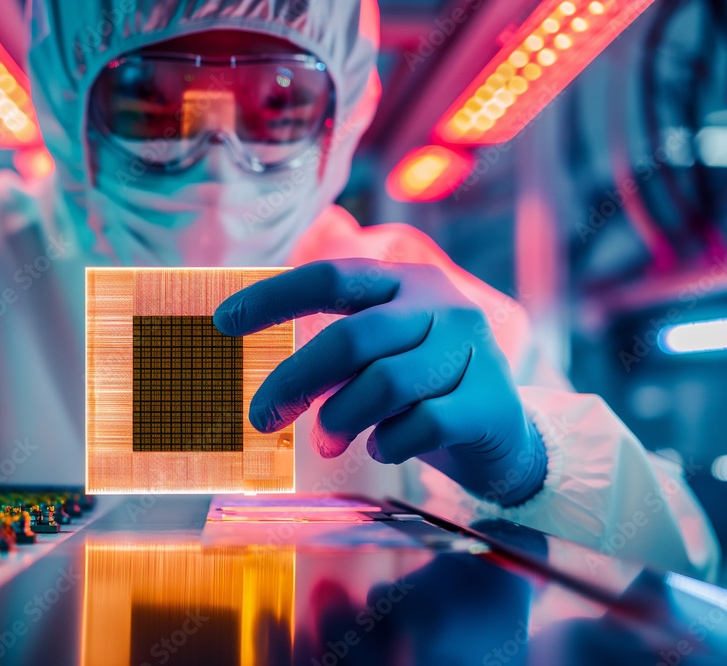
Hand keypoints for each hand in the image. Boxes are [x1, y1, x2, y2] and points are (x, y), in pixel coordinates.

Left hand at [213, 259, 546, 506]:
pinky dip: (387, 443)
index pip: (332, 277)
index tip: (223, 321)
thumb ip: (339, 352)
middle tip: (263, 417)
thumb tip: (271, 381)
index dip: (274, 298)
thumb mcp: (382, 355)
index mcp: (406, 284)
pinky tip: (380, 448)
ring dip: (338, 420)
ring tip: (325, 443)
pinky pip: (421, 424)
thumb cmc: (423, 390)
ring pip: (384, 382)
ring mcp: (471, 352)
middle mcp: (441, 307)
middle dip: (295, 381)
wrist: (503, 436)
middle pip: (352, 337)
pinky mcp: (488, 403)